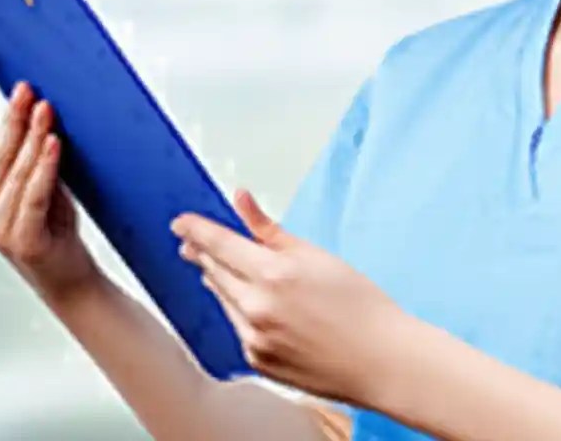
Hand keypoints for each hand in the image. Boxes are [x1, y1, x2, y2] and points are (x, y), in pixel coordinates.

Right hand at [0, 56, 100, 304]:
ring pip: (16, 169)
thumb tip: (38, 101)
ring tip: (44, 106)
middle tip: (24, 84)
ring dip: (31, 135)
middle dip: (10, 114)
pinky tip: (53, 141)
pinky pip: (34, 193)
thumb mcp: (40, 180)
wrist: (68, 276)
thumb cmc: (53, 223)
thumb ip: (31, 150)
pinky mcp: (20, 239)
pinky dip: (45, 167)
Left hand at [171, 190, 407, 406]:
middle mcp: (256, 308)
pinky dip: (242, 312)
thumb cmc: (359, 306)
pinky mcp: (257, 360)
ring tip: (237, 272)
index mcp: (273, 274)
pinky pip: (237, 327)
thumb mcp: (317, 256)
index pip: (219, 244)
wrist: (380, 360)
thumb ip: (270, 230)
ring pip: (224, 300)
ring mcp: (254, 338)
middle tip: (195, 243)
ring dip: (223, 283)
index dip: (196, 230)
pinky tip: (263, 309)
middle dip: (203, 254)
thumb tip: (242, 200)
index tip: (180, 223)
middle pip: (214, 271)